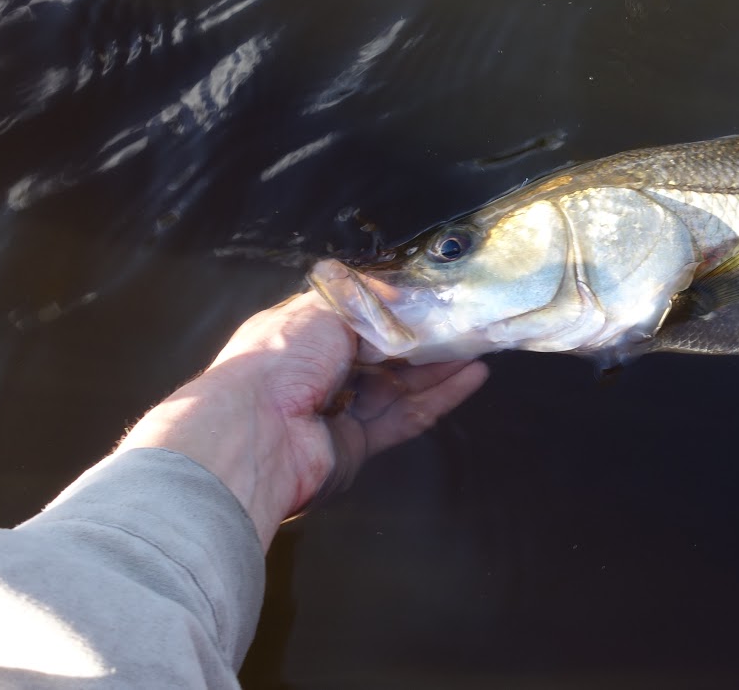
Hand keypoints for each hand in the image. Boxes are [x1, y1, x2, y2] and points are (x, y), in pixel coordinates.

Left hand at [118, 292, 487, 548]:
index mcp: (303, 335)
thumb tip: (401, 293)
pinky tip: (472, 376)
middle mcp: (321, 372)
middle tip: (468, 323)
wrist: (257, 433)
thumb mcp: (323, 309)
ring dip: (441, 366)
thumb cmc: (283, 357)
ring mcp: (340, 411)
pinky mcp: (359, 445)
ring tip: (481, 346)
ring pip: (400, 385)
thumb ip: (366, 300)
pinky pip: (405, 417)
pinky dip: (439, 397)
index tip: (434, 297)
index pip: (356, 318)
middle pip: (383, 354)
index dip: (395, 308)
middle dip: (425, 339)